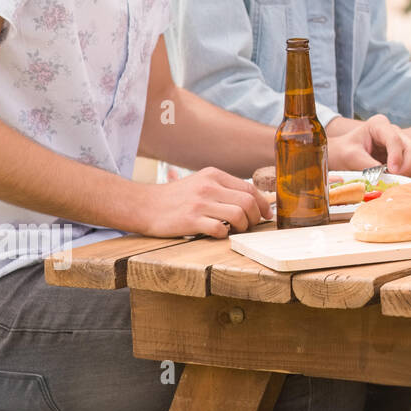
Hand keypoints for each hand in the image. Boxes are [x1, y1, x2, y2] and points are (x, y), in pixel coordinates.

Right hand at [137, 166, 271, 237]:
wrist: (144, 205)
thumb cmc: (176, 197)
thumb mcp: (200, 182)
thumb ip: (223, 188)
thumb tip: (251, 200)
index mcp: (213, 175)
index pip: (249, 188)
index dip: (262, 203)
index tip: (266, 214)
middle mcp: (208, 187)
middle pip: (247, 201)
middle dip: (256, 217)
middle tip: (252, 225)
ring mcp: (199, 203)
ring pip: (238, 215)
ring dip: (243, 226)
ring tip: (236, 230)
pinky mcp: (190, 220)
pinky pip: (219, 229)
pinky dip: (225, 234)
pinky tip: (219, 234)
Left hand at [327, 114, 410, 176]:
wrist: (340, 155)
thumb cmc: (343, 152)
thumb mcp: (350, 157)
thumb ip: (367, 166)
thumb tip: (383, 179)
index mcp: (379, 125)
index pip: (394, 139)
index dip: (396, 156)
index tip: (392, 171)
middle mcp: (394, 132)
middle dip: (407, 165)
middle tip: (395, 177)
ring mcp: (402, 142)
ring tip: (397, 178)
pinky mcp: (406, 155)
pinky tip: (400, 177)